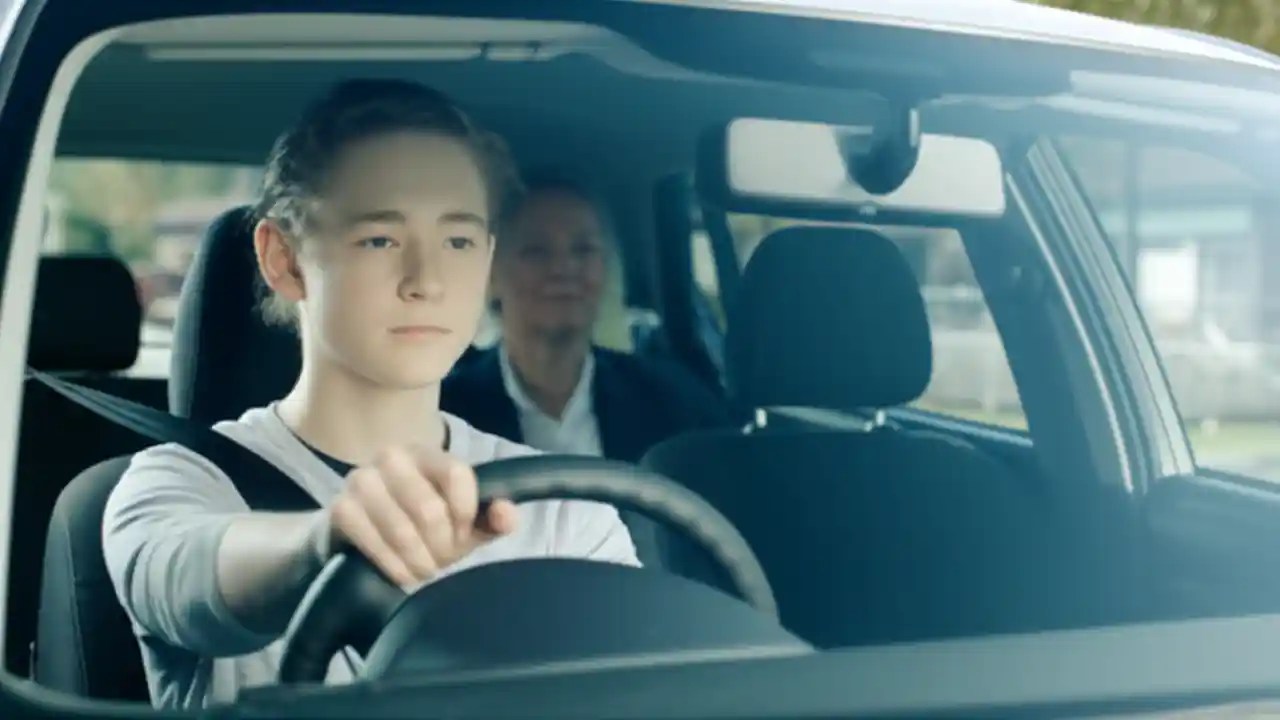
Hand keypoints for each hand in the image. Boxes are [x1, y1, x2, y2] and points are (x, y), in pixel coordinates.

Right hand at [325, 445, 517, 588]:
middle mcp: (392, 457)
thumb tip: (506, 513)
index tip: (464, 534)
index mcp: (427, 452)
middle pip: (430, 509)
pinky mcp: (341, 509)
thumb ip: (493, 518)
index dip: (466, 513)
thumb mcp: (463, 523)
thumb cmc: (423, 526)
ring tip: (423, 568)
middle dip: (441, 545)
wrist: (363, 535)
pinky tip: (402, 573)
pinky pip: (375, 544)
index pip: (458, 475)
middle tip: (441, 559)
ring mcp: (362, 480)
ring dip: (419, 560)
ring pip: (403, 530)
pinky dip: (395, 567)